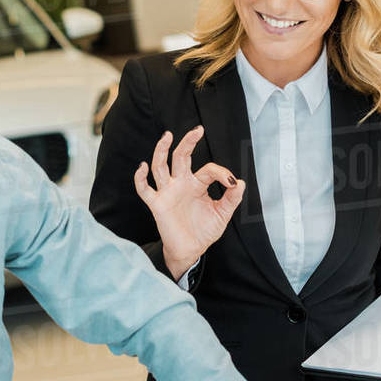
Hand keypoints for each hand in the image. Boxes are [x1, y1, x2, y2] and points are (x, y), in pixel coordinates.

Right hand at [134, 127, 244, 278]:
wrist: (191, 250)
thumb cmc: (204, 230)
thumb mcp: (222, 214)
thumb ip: (231, 199)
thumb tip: (239, 182)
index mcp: (197, 184)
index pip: (208, 170)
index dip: (222, 173)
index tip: (231, 183)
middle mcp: (181, 183)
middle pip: (181, 157)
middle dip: (188, 143)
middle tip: (197, 130)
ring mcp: (167, 192)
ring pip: (161, 166)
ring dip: (162, 150)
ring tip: (167, 136)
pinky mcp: (157, 204)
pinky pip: (145, 189)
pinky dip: (140, 178)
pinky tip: (142, 166)